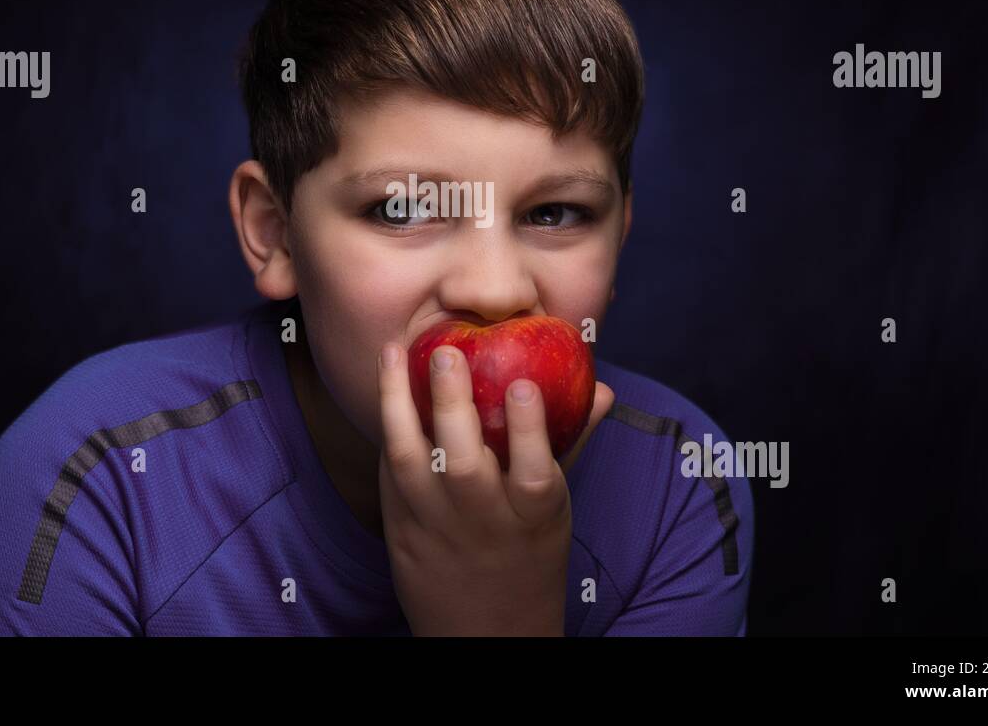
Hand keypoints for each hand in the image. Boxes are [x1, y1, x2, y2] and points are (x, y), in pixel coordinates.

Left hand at [376, 340, 614, 635]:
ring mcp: (436, 528)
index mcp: (533, 517)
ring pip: (411, 464)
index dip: (530, 429)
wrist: (487, 636)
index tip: (522, 384)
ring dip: (397, 406)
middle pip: (464, 463)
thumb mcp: (556, 510)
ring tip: (392, 354)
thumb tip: (601, 389)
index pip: (535, 473)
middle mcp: (483, 522)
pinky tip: (387, 394)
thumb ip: (571, 444)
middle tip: (446, 352)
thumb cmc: (528, 556)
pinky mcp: (400, 533)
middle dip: (452, 404)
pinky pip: (389, 477)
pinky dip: (387, 433)